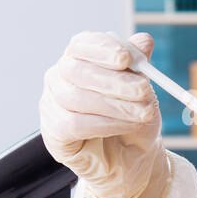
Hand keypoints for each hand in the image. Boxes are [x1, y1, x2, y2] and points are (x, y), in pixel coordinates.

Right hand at [39, 31, 169, 197]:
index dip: (102, 48)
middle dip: (114, 81)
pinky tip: (126, 125)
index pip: (81, 44)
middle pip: (77, 70)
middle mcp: (60, 76)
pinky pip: (74, 124)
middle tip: (144, 90)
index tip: (127, 58)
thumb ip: (140, 64)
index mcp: (79, 57)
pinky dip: (105, 124)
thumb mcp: (143, 88)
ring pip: (76, 98)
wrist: (130, 157)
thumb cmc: (132, 116)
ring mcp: (52, 103)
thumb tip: (144, 40)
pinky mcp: (53, 130)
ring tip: (143, 113)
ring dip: (115, 106)